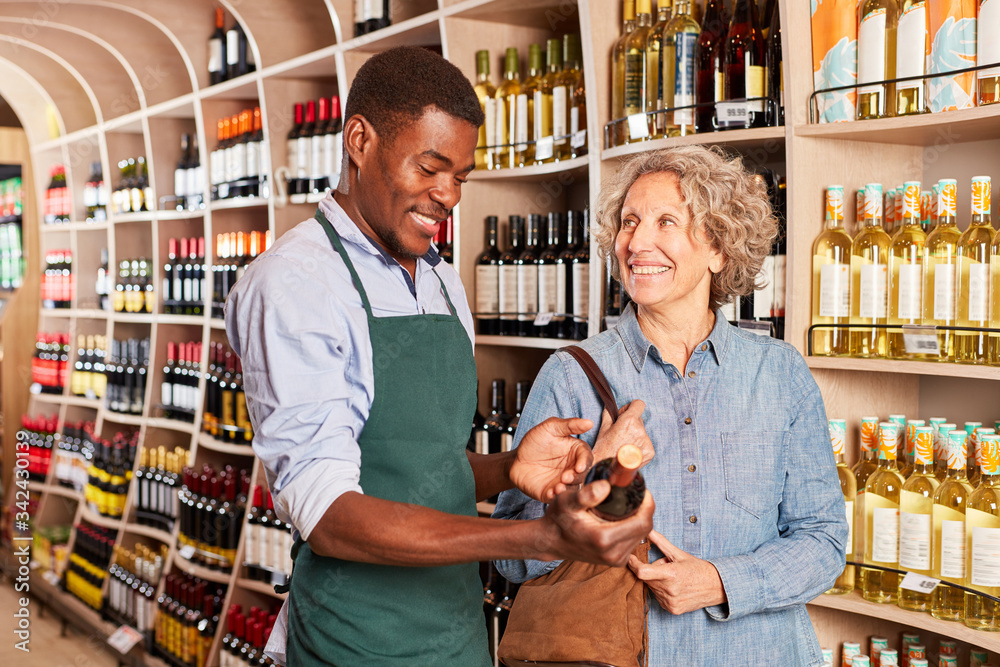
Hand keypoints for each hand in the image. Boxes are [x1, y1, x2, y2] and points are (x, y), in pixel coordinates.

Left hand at [509, 417, 594, 501]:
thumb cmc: (534, 442)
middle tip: (566, 477)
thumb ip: (570, 425)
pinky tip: (552, 493)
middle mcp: (573, 468)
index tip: (579, 466)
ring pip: (572, 489)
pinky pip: (558, 498)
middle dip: (576, 477)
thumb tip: (589, 422)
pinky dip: (556, 497)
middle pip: (582, 475)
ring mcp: (563, 482)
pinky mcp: (552, 493)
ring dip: (567, 489)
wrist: (516, 459)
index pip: (586, 457)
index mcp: (576, 452)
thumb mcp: (550, 428)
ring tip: (559, 487)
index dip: (584, 462)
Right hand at [539, 483, 653, 565]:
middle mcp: (613, 553)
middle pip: (645, 528)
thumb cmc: (558, 519)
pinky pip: (634, 541)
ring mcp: (616, 560)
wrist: (551, 541)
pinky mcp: (616, 561)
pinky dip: (634, 527)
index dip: (648, 503)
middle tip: (636, 493)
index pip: (642, 521)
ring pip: (641, 535)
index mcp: (604, 539)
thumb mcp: (567, 502)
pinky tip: (625, 516)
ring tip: (630, 503)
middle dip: (645, 509)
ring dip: (640, 518)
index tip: (642, 489)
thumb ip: (587, 495)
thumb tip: (606, 486)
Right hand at [591, 400, 653, 466]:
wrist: (606, 470)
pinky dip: (639, 446)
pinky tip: (629, 452)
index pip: (639, 404)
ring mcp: (646, 442)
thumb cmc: (603, 449)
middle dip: (631, 423)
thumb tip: (610, 406)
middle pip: (640, 419)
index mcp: (629, 421)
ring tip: (624, 445)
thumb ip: (609, 414)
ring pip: (643, 432)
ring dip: (636, 435)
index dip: (631, 407)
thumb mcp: (603, 428)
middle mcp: (640, 430)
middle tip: (620, 433)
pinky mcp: (650, 452)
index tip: (625, 414)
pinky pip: (646, 443)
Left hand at [628, 530, 726, 614]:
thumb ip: (660, 542)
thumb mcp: (679, 554)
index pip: (642, 572)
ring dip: (656, 581)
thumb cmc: (697, 568)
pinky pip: (658, 598)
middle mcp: (669, 590)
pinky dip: (661, 591)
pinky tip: (674, 587)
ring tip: (672, 578)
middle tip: (664, 566)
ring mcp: (670, 602)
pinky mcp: (672, 609)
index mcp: (671, 574)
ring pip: (651, 588)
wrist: (716, 587)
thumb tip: (647, 530)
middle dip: (650, 570)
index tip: (630, 558)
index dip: (633, 564)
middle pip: (646, 578)